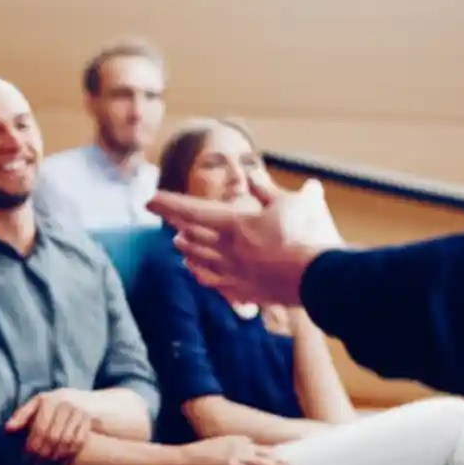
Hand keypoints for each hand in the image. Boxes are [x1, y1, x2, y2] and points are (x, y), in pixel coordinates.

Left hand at [5, 389, 92, 462]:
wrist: (88, 400)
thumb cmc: (56, 403)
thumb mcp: (38, 403)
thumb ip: (22, 414)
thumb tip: (7, 429)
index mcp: (49, 400)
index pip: (39, 428)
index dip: (32, 445)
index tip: (26, 457)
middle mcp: (65, 404)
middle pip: (52, 437)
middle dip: (43, 454)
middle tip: (36, 464)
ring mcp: (79, 413)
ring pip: (66, 441)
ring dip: (55, 456)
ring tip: (47, 464)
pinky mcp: (89, 421)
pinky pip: (78, 442)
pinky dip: (69, 455)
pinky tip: (61, 462)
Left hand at [147, 174, 345, 306]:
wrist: (314, 278)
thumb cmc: (302, 236)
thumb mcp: (288, 203)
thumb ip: (266, 189)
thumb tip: (252, 173)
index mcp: (233, 225)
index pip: (193, 211)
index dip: (169, 204)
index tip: (150, 198)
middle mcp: (226, 250)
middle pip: (191, 235)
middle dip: (175, 223)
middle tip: (163, 214)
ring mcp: (232, 273)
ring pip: (199, 260)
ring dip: (186, 248)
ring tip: (178, 242)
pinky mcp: (243, 291)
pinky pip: (213, 282)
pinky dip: (201, 274)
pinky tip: (196, 272)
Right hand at [180, 435, 297, 464]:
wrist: (182, 459)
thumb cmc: (199, 456)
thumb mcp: (219, 448)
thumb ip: (235, 452)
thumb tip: (247, 463)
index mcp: (236, 440)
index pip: (261, 449)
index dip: (276, 456)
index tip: (289, 461)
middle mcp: (237, 446)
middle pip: (265, 455)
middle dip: (282, 462)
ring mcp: (232, 456)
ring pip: (260, 463)